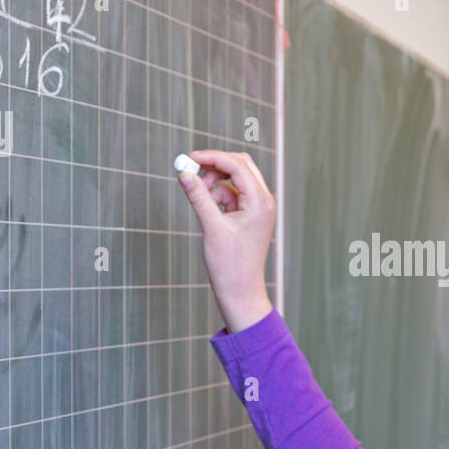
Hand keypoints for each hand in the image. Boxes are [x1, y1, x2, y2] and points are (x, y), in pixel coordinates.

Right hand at [176, 149, 274, 332]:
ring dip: (214, 183)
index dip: (212, 157)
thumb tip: (185, 174)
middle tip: (191, 171)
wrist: (240, 291)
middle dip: (214, 166)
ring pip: (234, 179)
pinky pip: (232, 194)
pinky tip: (208, 212)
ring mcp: (258, 207)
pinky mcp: (249, 215)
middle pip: (240, 166)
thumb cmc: (230, 265)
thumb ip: (198, 198)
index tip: (189, 158)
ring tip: (199, 198)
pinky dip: (217, 196)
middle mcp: (263, 201)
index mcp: (260, 202)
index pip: (237, 165)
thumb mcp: (211, 228)